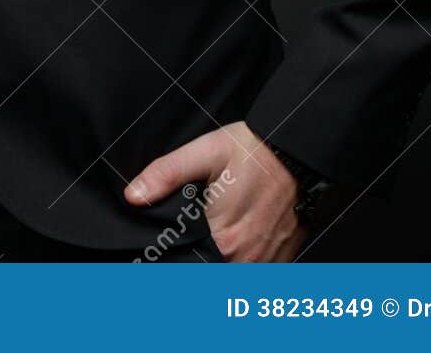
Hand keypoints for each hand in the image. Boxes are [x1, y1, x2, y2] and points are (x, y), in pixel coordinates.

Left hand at [124, 120, 308, 261]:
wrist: (298, 152)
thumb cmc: (254, 151)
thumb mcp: (205, 151)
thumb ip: (166, 174)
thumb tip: (133, 195)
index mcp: (222, 238)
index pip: (187, 267)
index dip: (175, 261)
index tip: (167, 255)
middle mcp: (245, 258)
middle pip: (209, 273)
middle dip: (196, 263)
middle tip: (193, 242)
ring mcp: (266, 263)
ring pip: (233, 278)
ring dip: (220, 266)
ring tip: (214, 245)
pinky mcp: (281, 260)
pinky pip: (256, 275)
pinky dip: (243, 266)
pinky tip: (237, 248)